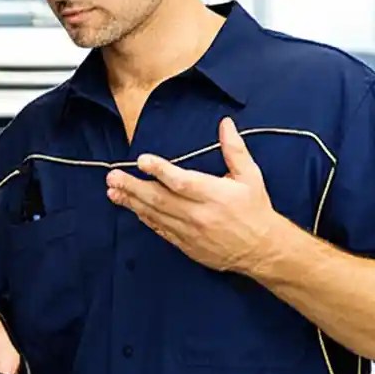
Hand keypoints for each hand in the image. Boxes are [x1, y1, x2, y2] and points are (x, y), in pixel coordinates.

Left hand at [105, 117, 288, 276]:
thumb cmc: (255, 209)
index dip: (160, 170)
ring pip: (155, 215)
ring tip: (113, 191)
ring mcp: (190, 232)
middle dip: (134, 187)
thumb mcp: (250, 176)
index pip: (182, 182)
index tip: (142, 160)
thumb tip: (225, 124)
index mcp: (214, 195)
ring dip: (132, 202)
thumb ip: (234, 149)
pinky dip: (145, 218)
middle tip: (113, 176)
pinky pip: (160, 230)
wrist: (261, 249)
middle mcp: (199, 214)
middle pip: (160, 199)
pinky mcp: (186, 245)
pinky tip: (131, 208)